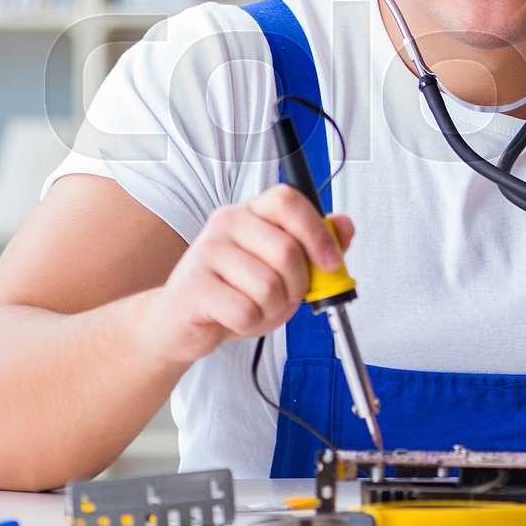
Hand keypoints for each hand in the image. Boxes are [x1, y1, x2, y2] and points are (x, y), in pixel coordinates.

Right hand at [137, 184, 355, 364]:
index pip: (289, 201)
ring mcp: (206, 252)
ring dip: (273, 309)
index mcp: (251, 212)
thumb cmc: (235, 292)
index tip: (332, 262)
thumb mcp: (283, 270)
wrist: (180, 323)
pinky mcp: (193, 287)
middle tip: (285, 297)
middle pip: (287, 251)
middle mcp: (226, 223)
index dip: (317, 232)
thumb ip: (315, 248)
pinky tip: (235, 319)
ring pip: (268, 286)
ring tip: (256, 308)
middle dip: (298, 286)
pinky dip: (251, 324)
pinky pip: (245, 311)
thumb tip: (345, 225)